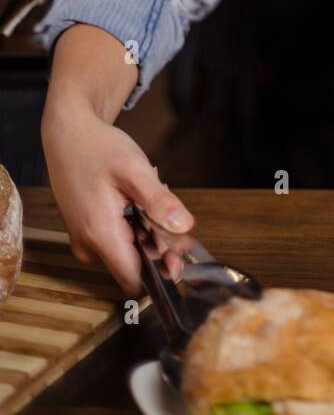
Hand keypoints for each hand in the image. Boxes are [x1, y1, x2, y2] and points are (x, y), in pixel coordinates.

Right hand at [42, 101, 194, 296]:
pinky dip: (132, 221)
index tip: (180, 249)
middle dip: (157, 239)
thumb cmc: (97, 148)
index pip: (135, 280)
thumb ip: (159, 201)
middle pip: (136, 263)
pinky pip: (118, 238)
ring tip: (142, 193)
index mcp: (100, 234)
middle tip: (160, 202)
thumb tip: (184, 227)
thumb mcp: (135, 169)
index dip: (162, 271)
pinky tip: (131, 196)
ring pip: (129, 249)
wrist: (68, 134)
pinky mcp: (86, 232)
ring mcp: (85, 240)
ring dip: (146, 227)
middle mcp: (88, 245)